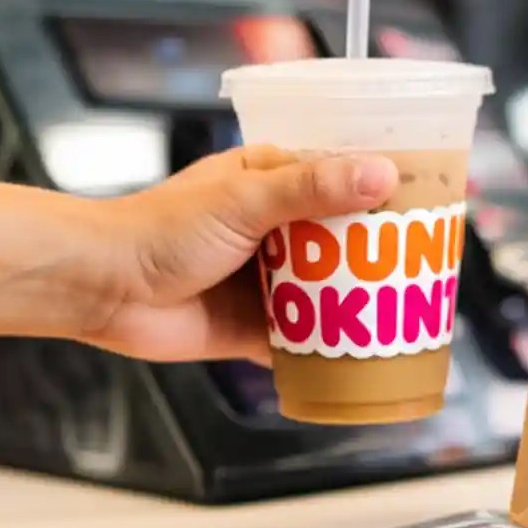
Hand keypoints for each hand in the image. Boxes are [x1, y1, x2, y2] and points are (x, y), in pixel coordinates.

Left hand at [84, 146, 397, 365]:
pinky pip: (304, 338)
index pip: (341, 175)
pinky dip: (328, 346)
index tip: (425, 196)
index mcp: (270, 180)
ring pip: (329, 289)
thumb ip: (312, 189)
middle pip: (343, 238)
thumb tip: (380, 175)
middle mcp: (273, 228)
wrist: (100, 290)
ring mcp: (266, 278)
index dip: (382, 186)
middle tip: (427, 261)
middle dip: (381, 252)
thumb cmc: (159, 229)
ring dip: (359, 300)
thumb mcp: (245, 198)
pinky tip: (361, 352)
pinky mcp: (254, 326)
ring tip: (406, 308)